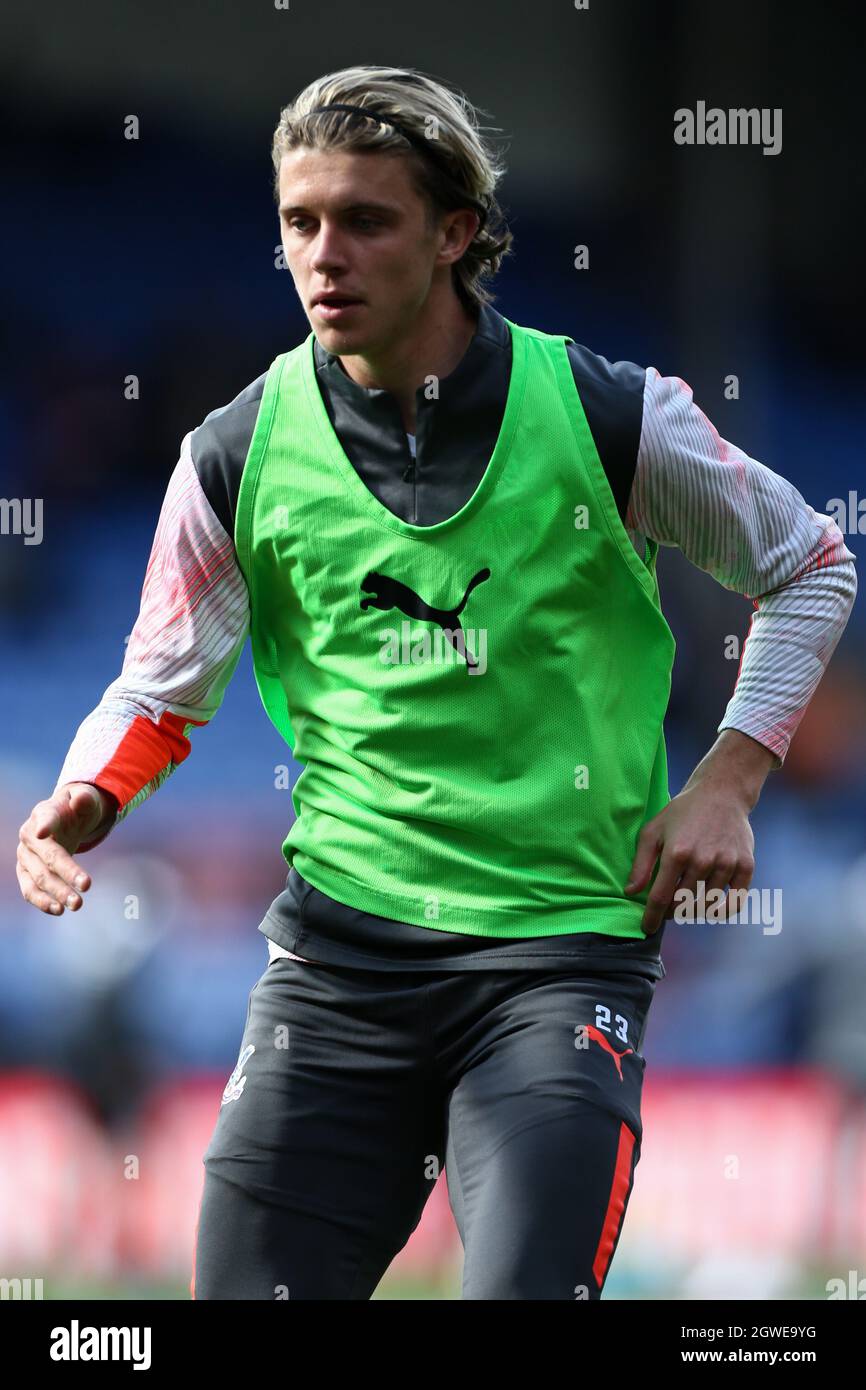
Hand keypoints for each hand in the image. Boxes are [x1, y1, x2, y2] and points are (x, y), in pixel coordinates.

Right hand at [16, 783, 115, 914]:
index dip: (44, 825)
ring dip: (56, 893)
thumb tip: (81, 800)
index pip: (44, 819)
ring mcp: (24, 856)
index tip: (43, 832)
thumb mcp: (86, 799)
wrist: (65, 819)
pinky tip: (59, 910)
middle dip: (67, 873)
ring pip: (37, 878)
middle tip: (88, 886)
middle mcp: (29, 835)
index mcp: (44, 813)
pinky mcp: (25, 873)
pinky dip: (43, 902)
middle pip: (47, 857)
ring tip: (76, 905)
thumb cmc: (77, 809)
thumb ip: (85, 799)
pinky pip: (30, 890)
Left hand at [624, 781, 756, 934]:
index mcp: (676, 853)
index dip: (652, 918)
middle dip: (671, 913)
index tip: (647, 929)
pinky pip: (735, 902)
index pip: (660, 898)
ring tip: (686, 903)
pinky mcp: (745, 866)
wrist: (721, 793)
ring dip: (694, 910)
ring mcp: (726, 864)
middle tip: (666, 910)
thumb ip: (641, 864)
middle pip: (683, 905)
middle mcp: (702, 861)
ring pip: (706, 905)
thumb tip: (631, 892)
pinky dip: (722, 911)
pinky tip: (712, 908)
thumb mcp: (653, 831)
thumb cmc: (682, 812)